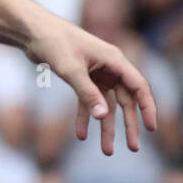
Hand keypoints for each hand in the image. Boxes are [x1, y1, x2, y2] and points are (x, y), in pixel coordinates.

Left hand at [23, 14, 157, 155]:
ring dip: (106, 127)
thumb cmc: (53, 42)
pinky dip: (85, 117)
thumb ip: (87, 93)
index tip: (151, 129)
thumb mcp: (70, 69)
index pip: (139, 87)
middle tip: (134, 148)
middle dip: (129, 125)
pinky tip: (81, 135)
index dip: (147, 108)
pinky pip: (86, 101)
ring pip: (106, 105)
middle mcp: (109, 67)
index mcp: (114, 60)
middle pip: (125, 101)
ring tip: (108, 151)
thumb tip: (104, 116)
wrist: (31, 30)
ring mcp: (96, 73)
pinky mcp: (81, 77)